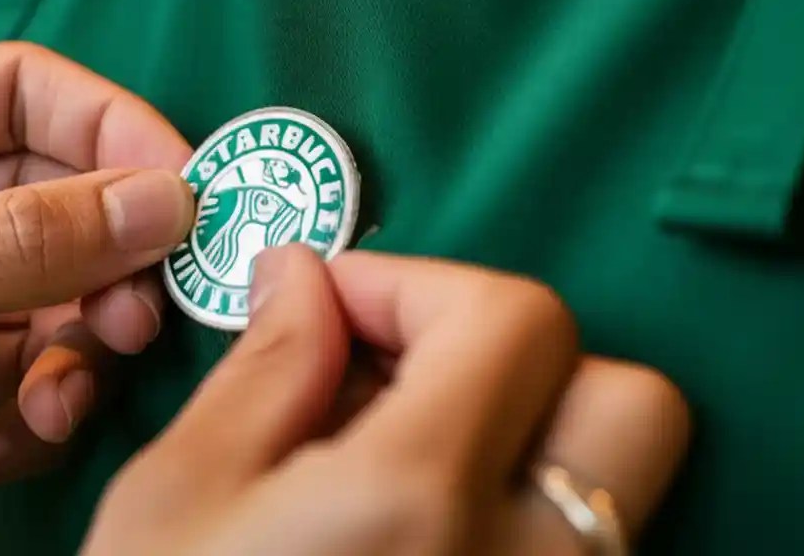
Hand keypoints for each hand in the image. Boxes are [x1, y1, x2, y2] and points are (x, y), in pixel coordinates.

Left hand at [0, 43, 193, 553]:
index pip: (25, 91)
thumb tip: (163, 198)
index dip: (115, 130)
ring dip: (75, 350)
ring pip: (58, 294)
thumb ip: (21, 242)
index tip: (190, 192)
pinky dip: (35, 411)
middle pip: (59, 198)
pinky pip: (28, 372)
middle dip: (108, 260)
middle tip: (140, 317)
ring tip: (54, 400)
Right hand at [83, 245, 690, 555]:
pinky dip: (515, 510)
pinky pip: (577, 555)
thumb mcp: (178, 500)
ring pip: (611, 486)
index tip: (337, 305)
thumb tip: (305, 276)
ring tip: (391, 456)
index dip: (419, 283)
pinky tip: (415, 531)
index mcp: (419, 505)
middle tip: (398, 370)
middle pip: (625, 398)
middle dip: (514, 355)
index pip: (515, 321)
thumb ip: (265, 368)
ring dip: (521, 433)